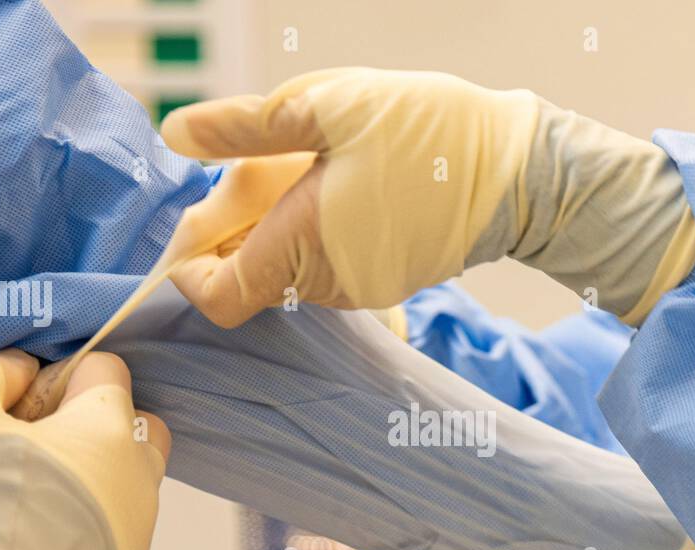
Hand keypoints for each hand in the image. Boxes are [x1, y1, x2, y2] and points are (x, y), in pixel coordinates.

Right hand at [0, 350, 169, 549]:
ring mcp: (140, 543)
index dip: (58, 379)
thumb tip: (25, 371)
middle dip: (97, 429)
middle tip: (33, 454)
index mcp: (112, 430)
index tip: (18, 410)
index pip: (107, 370)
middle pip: (139, 432)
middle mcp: (142, 483)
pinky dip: (85, 543)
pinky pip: (114, 549)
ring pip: (130, 493)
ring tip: (26, 510)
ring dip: (93, 488)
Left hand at [160, 67, 691, 326]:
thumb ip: (243, 127)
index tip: (195, 218)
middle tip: (258, 159)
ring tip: (308, 163)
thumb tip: (176, 133)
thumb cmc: (427, 132)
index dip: (190, 266)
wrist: (519, 173)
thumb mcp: (327, 107)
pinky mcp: (382, 283)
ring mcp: (357, 290)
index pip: (217, 297)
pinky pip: (320, 263)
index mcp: (304, 243)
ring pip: (284, 265)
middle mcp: (326, 283)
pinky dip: (308, 228)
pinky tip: (337, 182)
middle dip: (235, 221)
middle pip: (246, 273)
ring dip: (274, 219)